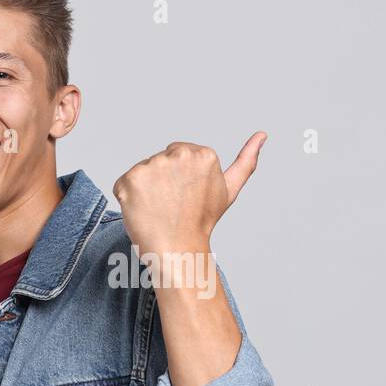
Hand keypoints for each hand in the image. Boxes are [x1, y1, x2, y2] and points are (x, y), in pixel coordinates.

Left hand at [112, 131, 265, 256]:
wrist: (178, 250)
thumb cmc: (202, 222)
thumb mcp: (228, 190)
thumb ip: (246, 161)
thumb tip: (262, 135)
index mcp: (202, 153)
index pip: (177, 155)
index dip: (178, 180)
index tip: (186, 198)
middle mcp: (178, 154)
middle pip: (159, 161)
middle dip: (161, 181)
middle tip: (172, 206)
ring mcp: (153, 166)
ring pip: (141, 173)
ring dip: (144, 190)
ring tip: (158, 210)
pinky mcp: (131, 179)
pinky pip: (122, 184)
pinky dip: (128, 199)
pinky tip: (142, 212)